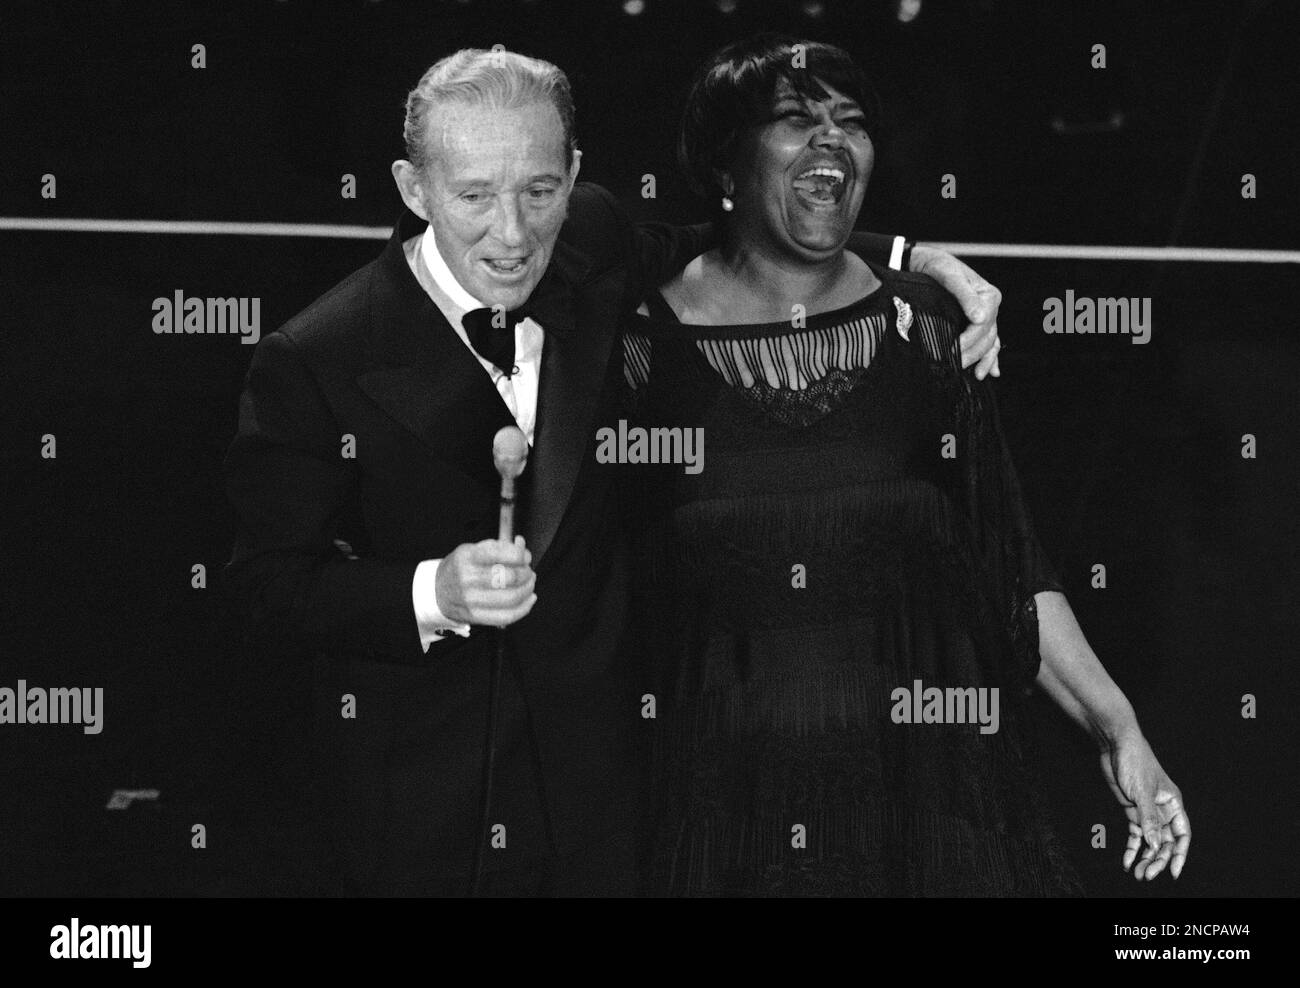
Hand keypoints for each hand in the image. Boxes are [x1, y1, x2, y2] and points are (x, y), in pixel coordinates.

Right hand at [434, 535, 536, 627]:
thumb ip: (499, 547)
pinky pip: (507, 616)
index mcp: (467, 557)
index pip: (500, 554)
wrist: (437, 590)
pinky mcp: (476, 616)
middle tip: (527, 571)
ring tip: (529, 583)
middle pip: (510, 577)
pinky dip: (524, 607)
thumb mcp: (473, 549)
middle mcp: (468, 578)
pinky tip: (529, 599)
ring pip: (512, 597)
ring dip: (528, 589)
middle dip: (526, 573)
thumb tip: (522, 547)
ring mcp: (471, 600)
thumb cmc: (460, 568)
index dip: (520, 555)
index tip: (525, 556)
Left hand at [908, 245, 1002, 378]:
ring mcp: (985, 317)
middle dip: (972, 353)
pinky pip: (989, 344)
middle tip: (953, 366)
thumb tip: (979, 317)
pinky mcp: (976, 324)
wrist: (926, 264)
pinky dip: (991, 358)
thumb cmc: (937, 267)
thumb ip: (964, 295)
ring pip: (990, 343)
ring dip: (983, 360)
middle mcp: (990, 307)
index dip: (968, 339)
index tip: (952, 350)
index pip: (983, 324)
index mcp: (988, 295)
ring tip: (976, 376)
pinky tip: (991, 372)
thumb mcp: (949, 275)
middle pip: (987, 336)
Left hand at [1099, 728, 1190, 880]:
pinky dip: (1132, 847)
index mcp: (1173, 804)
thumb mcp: (1142, 792)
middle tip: (1147, 875)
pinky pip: (1135, 833)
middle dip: (1157, 859)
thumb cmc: (1135, 762)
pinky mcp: (1131, 809)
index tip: (1173, 872)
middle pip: (1164, 841)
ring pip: (1150, 840)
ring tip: (1137, 874)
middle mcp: (1162, 810)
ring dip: (1145, 857)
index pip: (1182, 835)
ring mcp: (1146, 810)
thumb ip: (1148, 819)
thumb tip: (1154, 845)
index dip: (1179, 855)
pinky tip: (1127, 861)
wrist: (1116, 745)